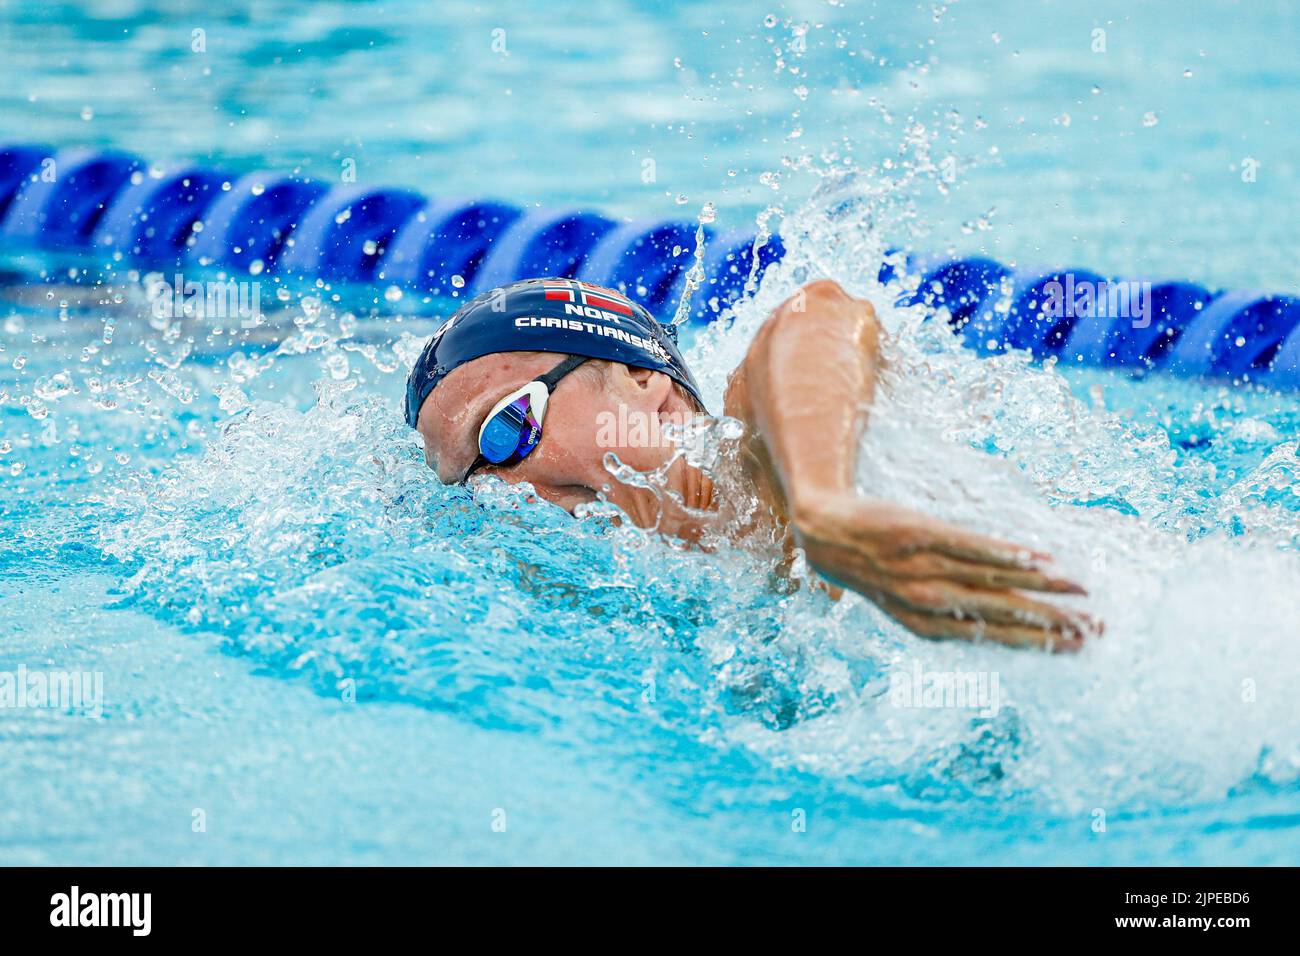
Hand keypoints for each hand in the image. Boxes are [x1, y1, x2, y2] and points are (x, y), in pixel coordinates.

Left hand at [791, 493, 1099, 651]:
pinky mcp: (918, 533)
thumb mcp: (907, 601)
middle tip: (1094, 628)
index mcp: (924, 626)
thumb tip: (1005, 621)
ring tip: (1079, 590)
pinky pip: (970, 545)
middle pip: (1000, 613)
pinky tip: (1040, 558)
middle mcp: (925, 601)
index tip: (1077, 647)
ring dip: (1040, 586)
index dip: (1035, 642)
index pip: (991, 637)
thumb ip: (952, 612)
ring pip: (992, 580)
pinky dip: (1006, 554)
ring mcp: (921, 567)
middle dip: (1050, 622)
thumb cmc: (875, 569)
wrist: (825, 530)